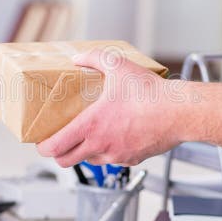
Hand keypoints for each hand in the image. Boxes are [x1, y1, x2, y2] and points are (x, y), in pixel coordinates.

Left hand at [36, 49, 186, 167]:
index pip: (56, 148)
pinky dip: (107, 152)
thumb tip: (79, 58)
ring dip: (84, 152)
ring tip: (88, 135)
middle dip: (59, 154)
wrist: (179, 112)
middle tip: (59, 141)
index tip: (41, 142)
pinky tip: (114, 136)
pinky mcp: (132, 160)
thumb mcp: (118, 66)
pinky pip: (113, 160)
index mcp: (91, 126)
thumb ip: (94, 59)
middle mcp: (101, 145)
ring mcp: (117, 155)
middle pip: (66, 162)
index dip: (43, 147)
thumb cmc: (151, 93)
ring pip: (90, 161)